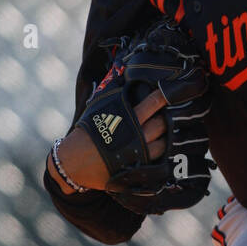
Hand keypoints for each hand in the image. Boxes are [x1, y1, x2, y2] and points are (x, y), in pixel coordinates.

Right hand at [47, 89, 168, 192]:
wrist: (73, 163)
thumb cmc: (86, 133)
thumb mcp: (98, 110)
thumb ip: (113, 95)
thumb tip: (122, 75)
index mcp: (127, 119)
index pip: (153, 103)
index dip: (165, 96)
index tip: (174, 90)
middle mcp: (136, 137)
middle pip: (162, 124)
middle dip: (167, 118)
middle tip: (169, 115)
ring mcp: (139, 155)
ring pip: (163, 145)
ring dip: (166, 138)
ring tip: (165, 133)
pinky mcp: (138, 170)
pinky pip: (157, 162)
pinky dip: (161, 155)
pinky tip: (160, 149)